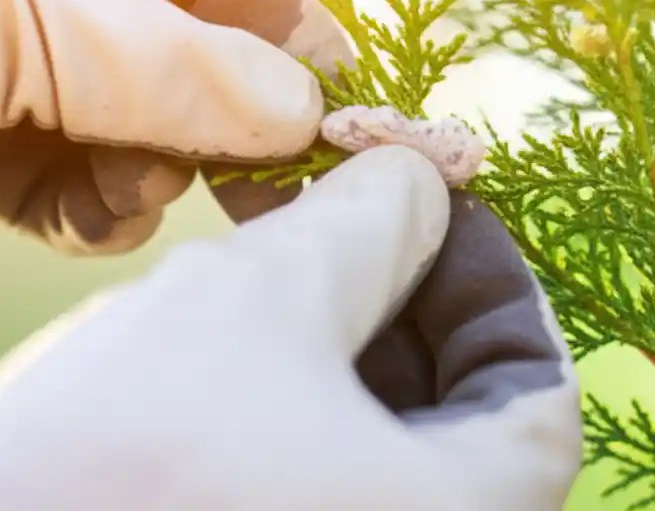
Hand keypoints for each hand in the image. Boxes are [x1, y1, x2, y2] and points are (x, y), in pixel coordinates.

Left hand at [0, 0, 350, 252]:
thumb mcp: (6, 8)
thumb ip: (168, 60)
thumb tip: (303, 109)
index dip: (275, 6)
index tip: (330, 89)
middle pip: (181, 37)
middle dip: (219, 103)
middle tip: (258, 169)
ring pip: (137, 119)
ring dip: (159, 164)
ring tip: (131, 189)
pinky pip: (77, 181)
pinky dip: (101, 208)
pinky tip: (87, 219)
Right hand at [0, 147, 582, 510]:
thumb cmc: (115, 467)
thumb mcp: (260, 304)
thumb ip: (369, 226)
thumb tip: (417, 179)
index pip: (538, 397)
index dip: (496, 282)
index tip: (439, 206)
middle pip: (463, 419)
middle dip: (408, 295)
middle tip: (351, 207)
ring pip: (383, 443)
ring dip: (347, 335)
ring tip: (282, 246)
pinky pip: (316, 475)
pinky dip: (298, 396)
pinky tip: (242, 327)